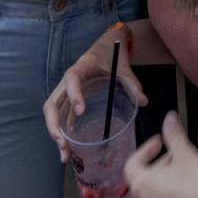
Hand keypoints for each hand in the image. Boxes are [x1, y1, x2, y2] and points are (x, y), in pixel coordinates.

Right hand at [43, 35, 145, 162]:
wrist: (106, 43)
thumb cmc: (113, 53)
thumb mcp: (124, 66)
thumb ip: (133, 83)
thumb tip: (143, 102)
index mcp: (83, 66)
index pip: (72, 79)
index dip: (74, 94)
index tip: (81, 111)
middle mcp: (69, 78)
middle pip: (53, 102)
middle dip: (54, 124)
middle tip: (63, 143)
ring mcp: (67, 89)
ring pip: (53, 111)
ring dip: (55, 132)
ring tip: (64, 154)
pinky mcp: (69, 97)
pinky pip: (61, 115)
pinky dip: (61, 130)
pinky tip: (67, 147)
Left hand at [127, 114, 197, 197]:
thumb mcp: (185, 152)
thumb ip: (173, 134)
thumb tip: (170, 118)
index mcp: (141, 186)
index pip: (132, 165)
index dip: (145, 150)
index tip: (159, 142)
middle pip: (145, 184)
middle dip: (160, 169)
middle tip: (178, 159)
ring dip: (164, 190)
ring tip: (185, 180)